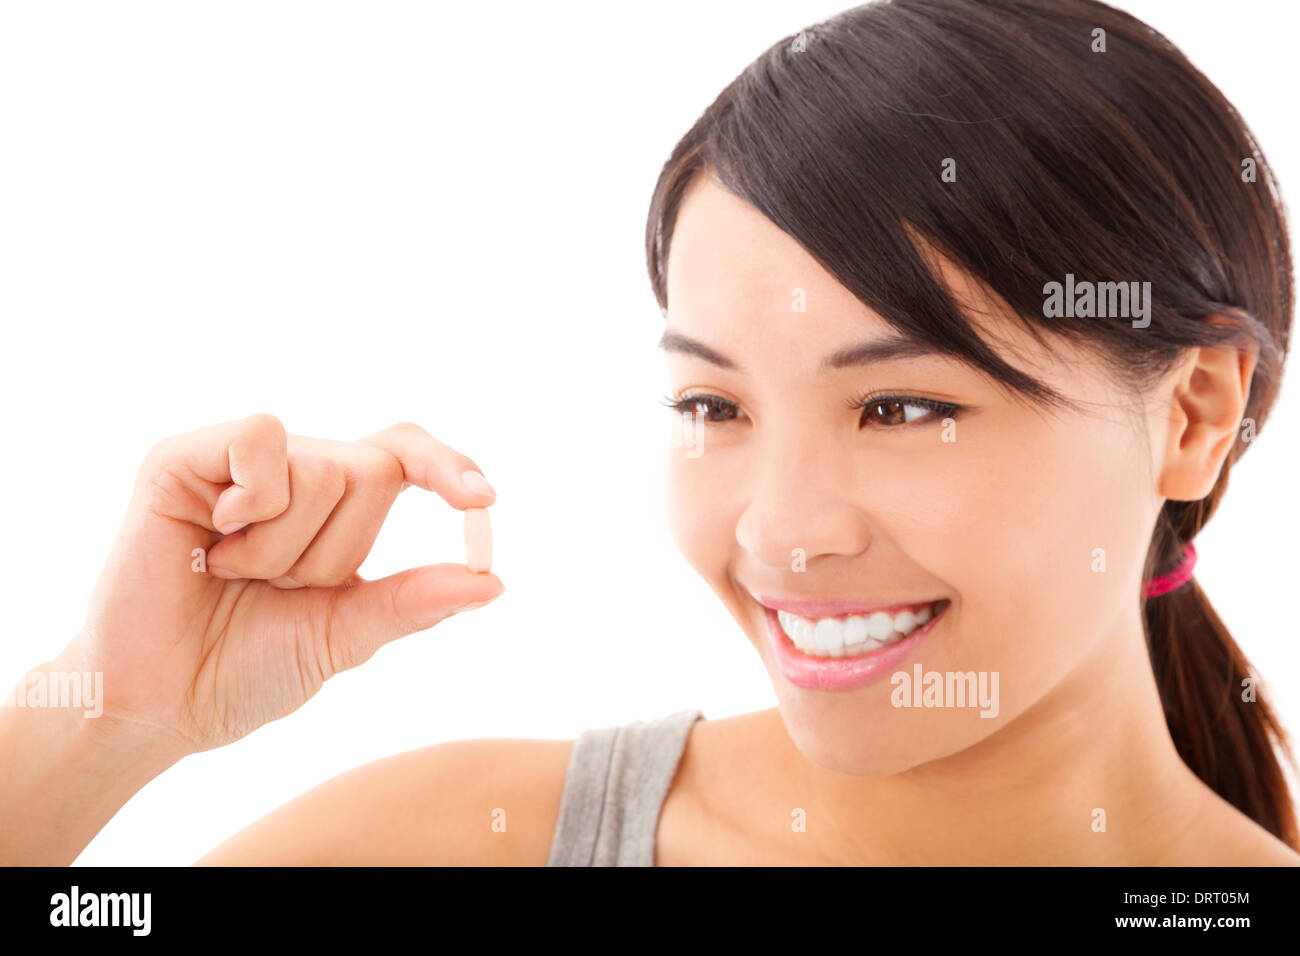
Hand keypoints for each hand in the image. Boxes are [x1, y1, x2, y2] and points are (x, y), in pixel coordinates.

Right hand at [61, 415, 503, 755]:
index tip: (482, 499)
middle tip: (275, 587)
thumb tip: (493, 581)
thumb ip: (411, 601)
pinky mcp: (184, 459)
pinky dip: (253, 501)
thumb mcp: (343, 634)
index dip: (447, 466)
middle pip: (376, 470)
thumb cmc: (244, 668)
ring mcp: (238, 462)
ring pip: (324, 468)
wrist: (160, 705)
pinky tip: (212, 536)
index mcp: (334, 506)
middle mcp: (293, 472)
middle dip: (337, 551)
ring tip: (231, 575)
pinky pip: (261, 440)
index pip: (405, 455)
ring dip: (284, 549)